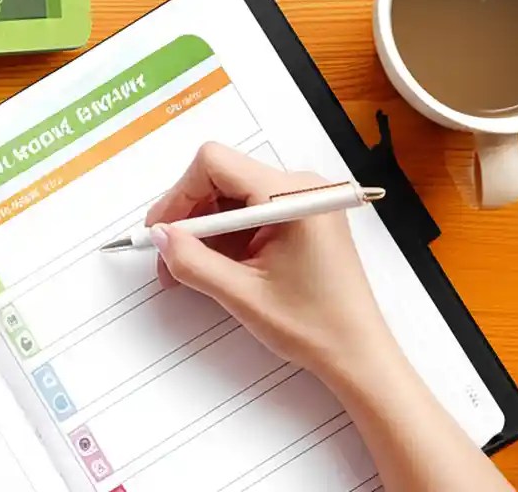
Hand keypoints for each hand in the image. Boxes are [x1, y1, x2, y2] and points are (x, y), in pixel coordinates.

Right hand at [145, 143, 397, 379]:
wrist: (358, 354)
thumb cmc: (315, 326)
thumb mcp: (241, 294)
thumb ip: (192, 261)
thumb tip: (159, 236)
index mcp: (291, 197)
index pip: (215, 164)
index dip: (180, 194)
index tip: (162, 230)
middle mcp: (300, 188)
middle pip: (221, 177)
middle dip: (189, 214)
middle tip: (167, 254)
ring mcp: (303, 201)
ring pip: (231, 195)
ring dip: (205, 228)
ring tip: (190, 268)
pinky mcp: (301, 218)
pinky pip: (249, 211)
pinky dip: (226, 236)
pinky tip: (217, 266)